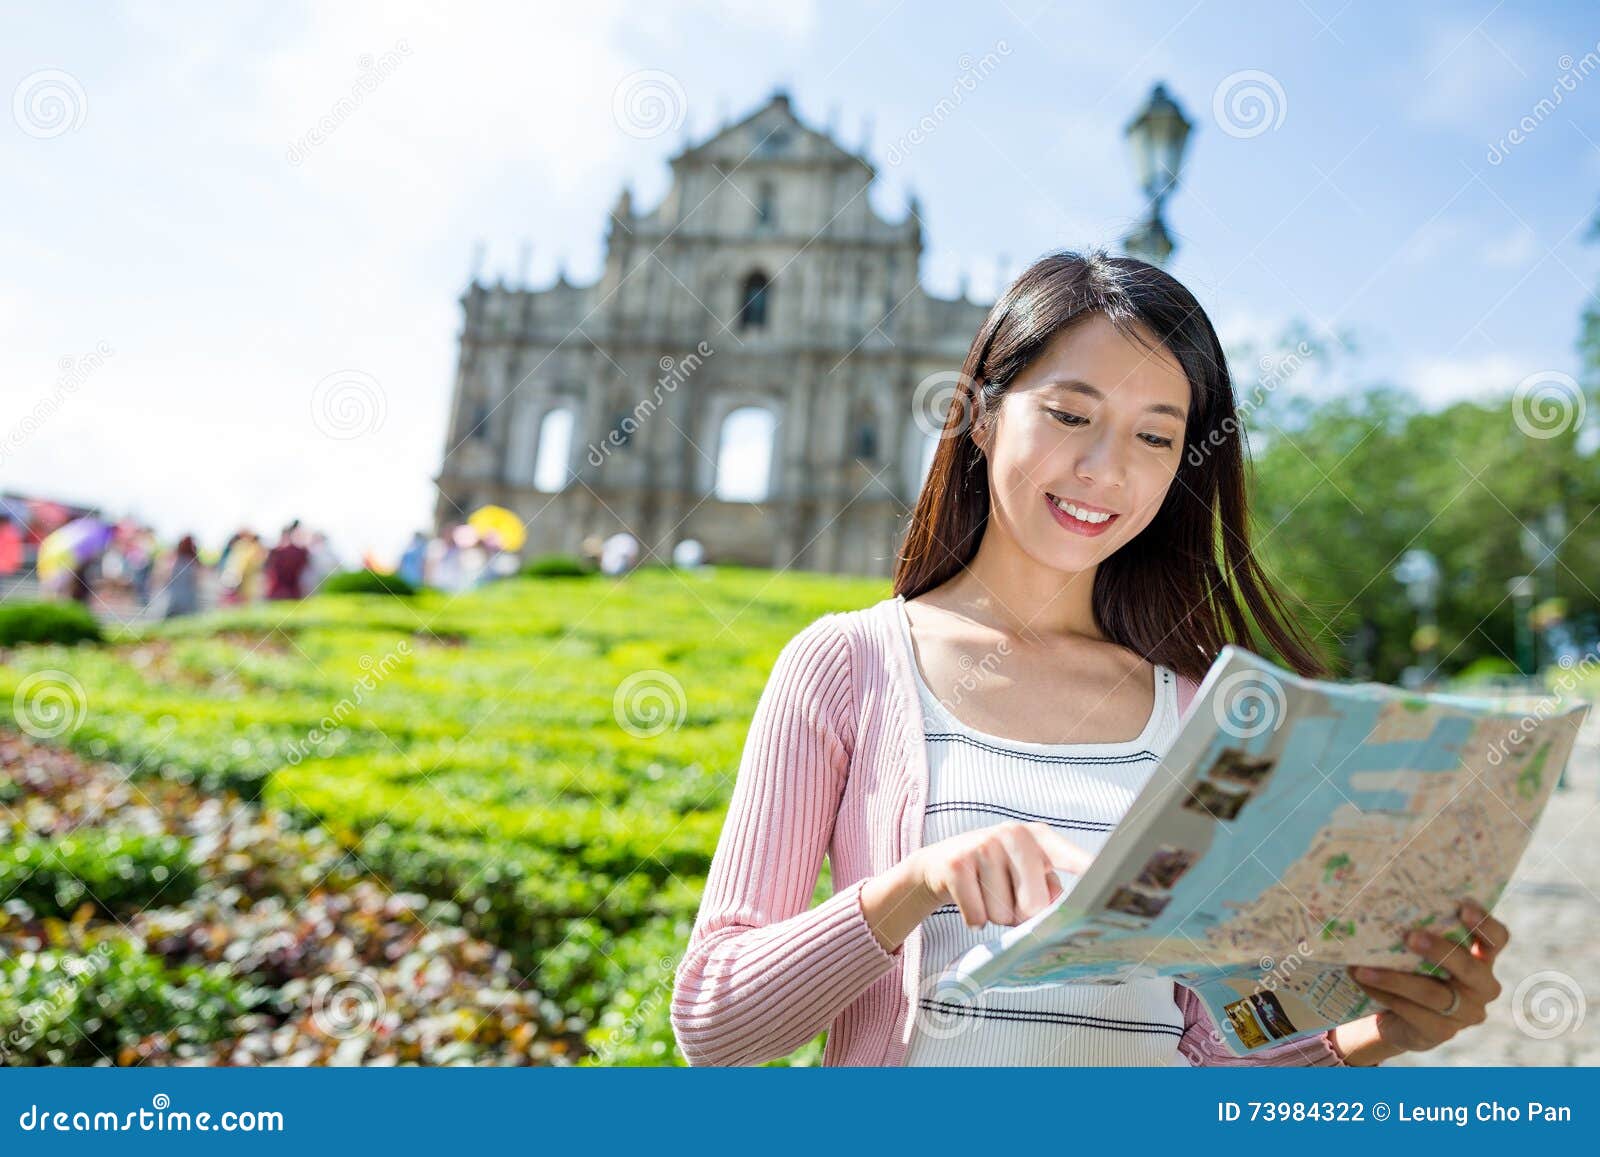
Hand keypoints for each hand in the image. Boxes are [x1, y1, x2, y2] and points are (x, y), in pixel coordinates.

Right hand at [911, 821, 1093, 929]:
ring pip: (1003, 914)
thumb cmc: (994, 873)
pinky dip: (974, 919)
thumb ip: (1049, 890)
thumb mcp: (1025, 873)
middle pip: (1034, 905)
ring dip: (994, 916)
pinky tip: (968, 898)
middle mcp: (1013, 833)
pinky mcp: (957, 863)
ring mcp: (983, 845)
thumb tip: (1060, 914)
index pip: (1071, 857)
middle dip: (1020, 915)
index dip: (1091, 871)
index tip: (1110, 886)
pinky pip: (978, 916)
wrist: (938, 864)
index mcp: (1038, 838)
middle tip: (1006, 897)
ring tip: (984, 893)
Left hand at [1337, 899, 1508, 1060]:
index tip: (1463, 908)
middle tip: (1409, 936)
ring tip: (1362, 967)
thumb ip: (1418, 930)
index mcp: (1482, 958)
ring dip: (1395, 979)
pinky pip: (1412, 1012)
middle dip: (1440, 951)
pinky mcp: (1442, 1032)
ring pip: (1433, 994)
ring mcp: (1465, 1013)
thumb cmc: (1413, 969)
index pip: (1497, 939)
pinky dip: (1384, 993)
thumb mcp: (1420, 950)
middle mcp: (1482, 986)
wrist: (1400, 1015)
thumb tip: (1378, 901)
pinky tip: (1362, 980)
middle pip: (1469, 968)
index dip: (1485, 925)